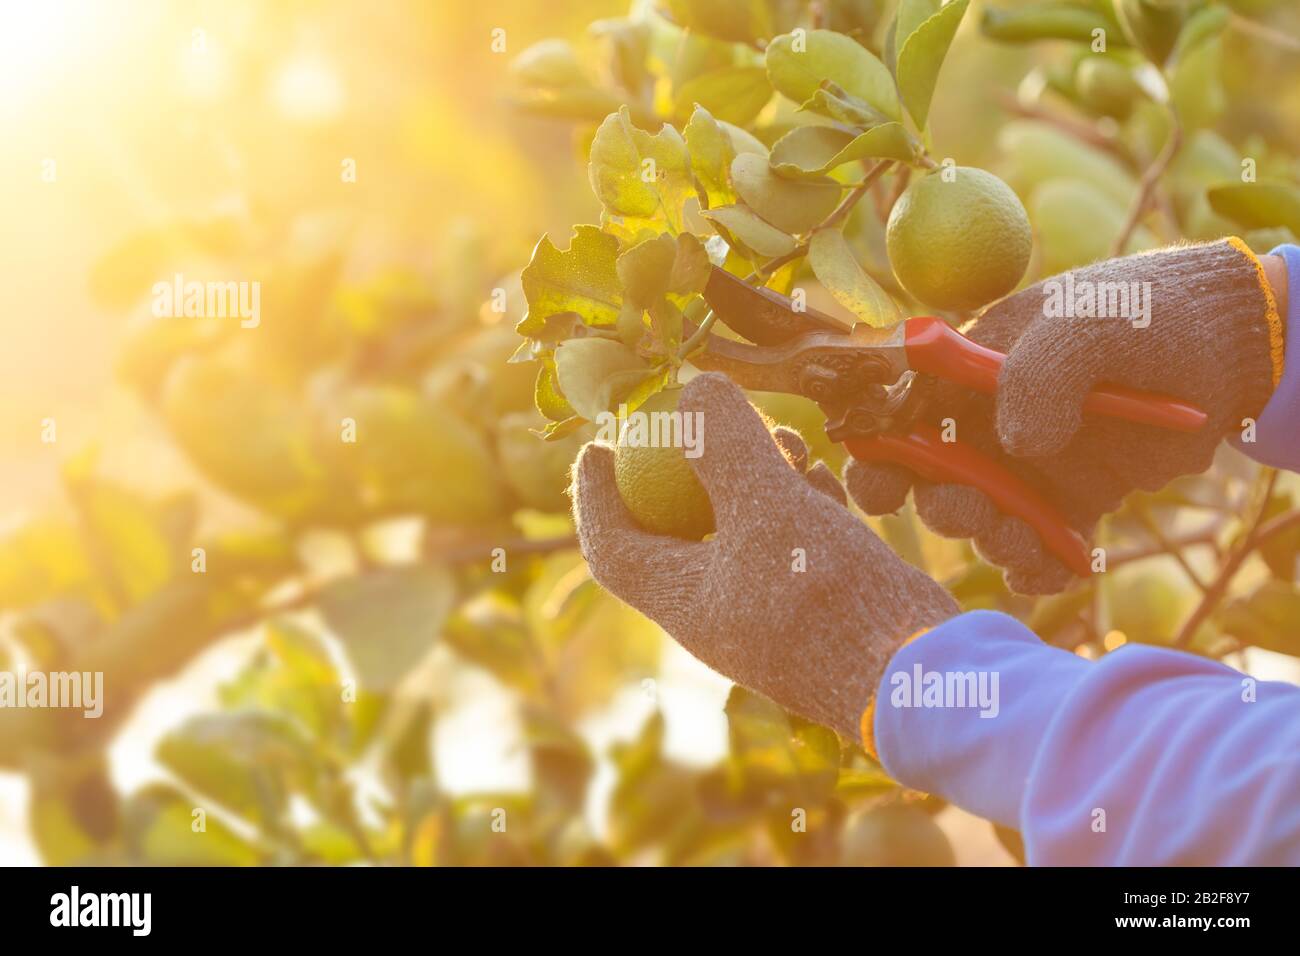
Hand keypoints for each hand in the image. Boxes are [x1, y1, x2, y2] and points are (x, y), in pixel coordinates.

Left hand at [572, 373, 956, 738]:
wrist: (922, 676)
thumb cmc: (830, 597)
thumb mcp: (769, 507)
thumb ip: (724, 445)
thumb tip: (690, 389)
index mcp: (685, 600)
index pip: (613, 548)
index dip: (596, 496)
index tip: (598, 445)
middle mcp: (719, 609)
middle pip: (678, 529)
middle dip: (691, 468)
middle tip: (707, 419)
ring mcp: (769, 609)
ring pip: (739, 529)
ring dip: (754, 477)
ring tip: (788, 440)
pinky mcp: (817, 603)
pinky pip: (788, 543)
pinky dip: (797, 502)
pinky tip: (825, 477)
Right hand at [846, 239, 1281, 592]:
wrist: (1229, 349)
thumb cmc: (1148, 313)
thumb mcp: (1090, 323)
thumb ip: (1041, 372)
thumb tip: (1015, 446)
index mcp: (972, 370)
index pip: (901, 411)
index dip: (878, 451)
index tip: (883, 485)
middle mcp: (989, 422)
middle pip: (931, 475)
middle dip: (940, 504)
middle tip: (971, 509)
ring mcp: (1029, 466)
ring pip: (984, 517)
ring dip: (992, 538)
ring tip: (1025, 541)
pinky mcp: (1072, 501)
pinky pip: (1039, 546)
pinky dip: (1040, 567)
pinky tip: (1059, 569)